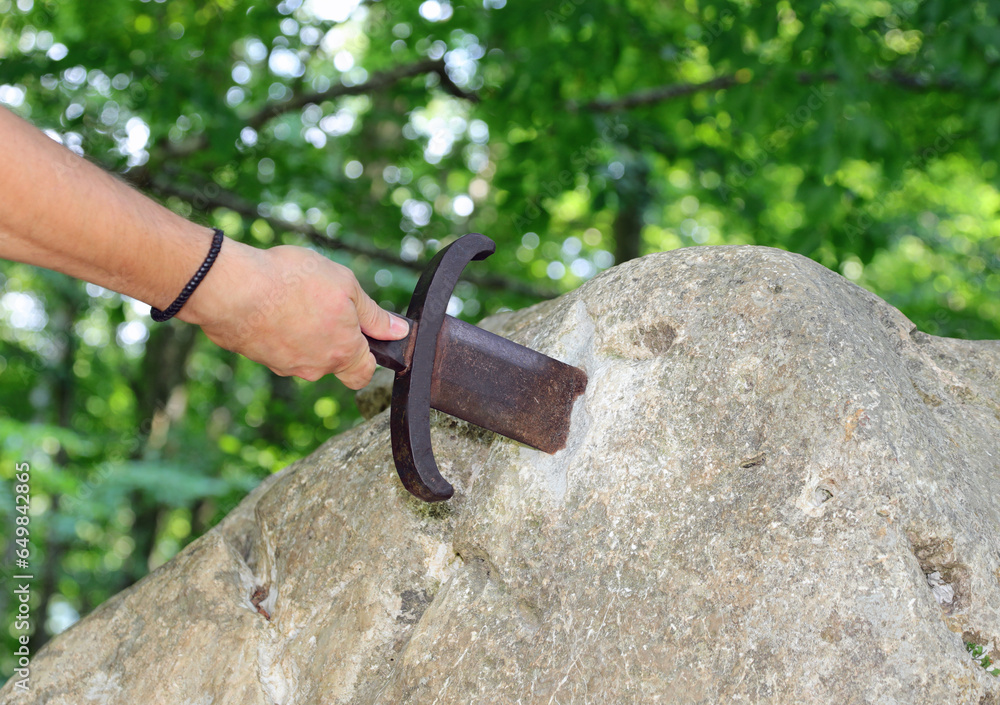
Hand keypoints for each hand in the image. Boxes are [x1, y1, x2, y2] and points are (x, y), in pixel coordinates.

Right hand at [181, 240, 407, 388]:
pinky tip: (269, 303)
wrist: (232, 287)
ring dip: (302, 330)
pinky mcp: (255, 356)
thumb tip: (399, 331)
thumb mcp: (345, 286)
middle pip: (332, 359)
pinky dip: (276, 329)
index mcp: (343, 352)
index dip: (369, 356)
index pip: (364, 373)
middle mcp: (314, 367)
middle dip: (332, 335)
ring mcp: (281, 365)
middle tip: (321, 302)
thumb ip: (374, 314)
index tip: (364, 335)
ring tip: (291, 296)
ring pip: (302, 352)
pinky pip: (274, 345)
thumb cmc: (292, 282)